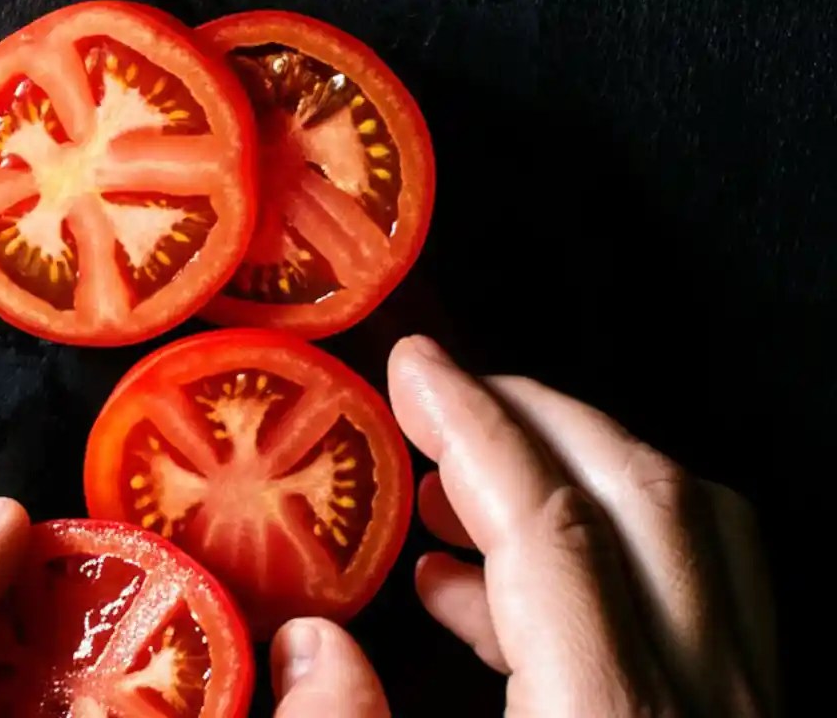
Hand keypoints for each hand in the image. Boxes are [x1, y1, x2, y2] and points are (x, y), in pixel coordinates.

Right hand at [267, 336, 776, 716]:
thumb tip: (311, 645)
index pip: (549, 526)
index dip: (475, 427)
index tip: (416, 370)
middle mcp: (700, 702)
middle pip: (644, 496)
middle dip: (535, 418)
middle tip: (445, 396)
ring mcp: (742, 709)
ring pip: (698, 532)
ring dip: (580, 471)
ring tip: (465, 482)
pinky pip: (700, 603)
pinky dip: (605, 561)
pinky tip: (499, 592)